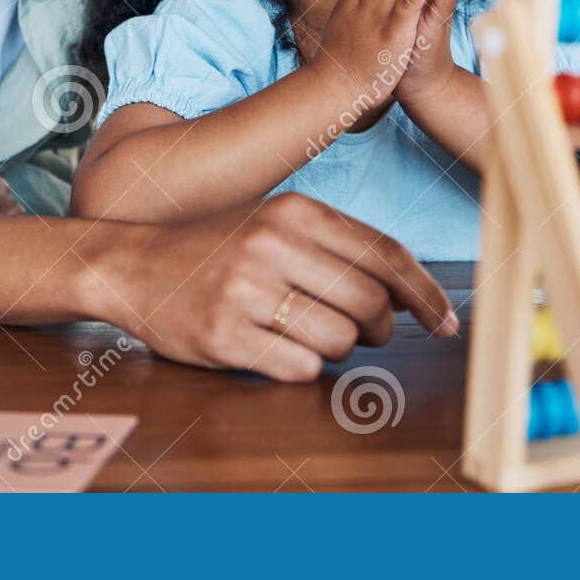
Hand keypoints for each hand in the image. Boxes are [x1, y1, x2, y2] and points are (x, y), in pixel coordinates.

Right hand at [94, 192, 458, 381]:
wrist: (133, 264)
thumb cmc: (217, 246)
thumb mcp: (277, 222)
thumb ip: (339, 247)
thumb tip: (409, 294)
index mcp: (294, 210)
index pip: (385, 255)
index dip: (425, 294)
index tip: (446, 321)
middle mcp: (272, 245)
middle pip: (370, 304)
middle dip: (381, 329)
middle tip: (367, 333)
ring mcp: (246, 292)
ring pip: (340, 342)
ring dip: (338, 349)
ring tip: (308, 333)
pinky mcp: (225, 337)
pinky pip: (300, 369)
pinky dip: (300, 367)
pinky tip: (276, 348)